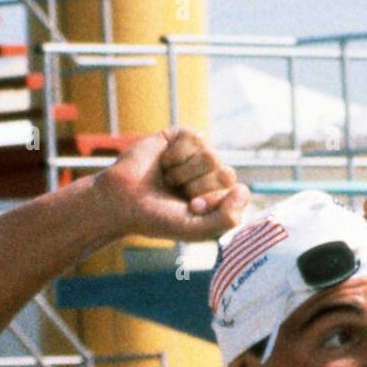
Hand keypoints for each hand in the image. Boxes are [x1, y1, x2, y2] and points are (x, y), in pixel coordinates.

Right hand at [92, 127, 249, 241]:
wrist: (122, 201)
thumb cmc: (159, 218)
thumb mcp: (196, 229)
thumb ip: (227, 219)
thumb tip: (244, 190)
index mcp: (221, 198)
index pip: (238, 192)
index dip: (213, 201)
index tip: (191, 208)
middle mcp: (213, 176)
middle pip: (226, 173)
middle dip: (198, 186)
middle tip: (178, 193)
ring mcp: (199, 155)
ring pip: (210, 155)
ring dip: (183, 172)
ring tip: (168, 179)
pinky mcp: (183, 137)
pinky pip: (195, 138)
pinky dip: (176, 155)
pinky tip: (164, 163)